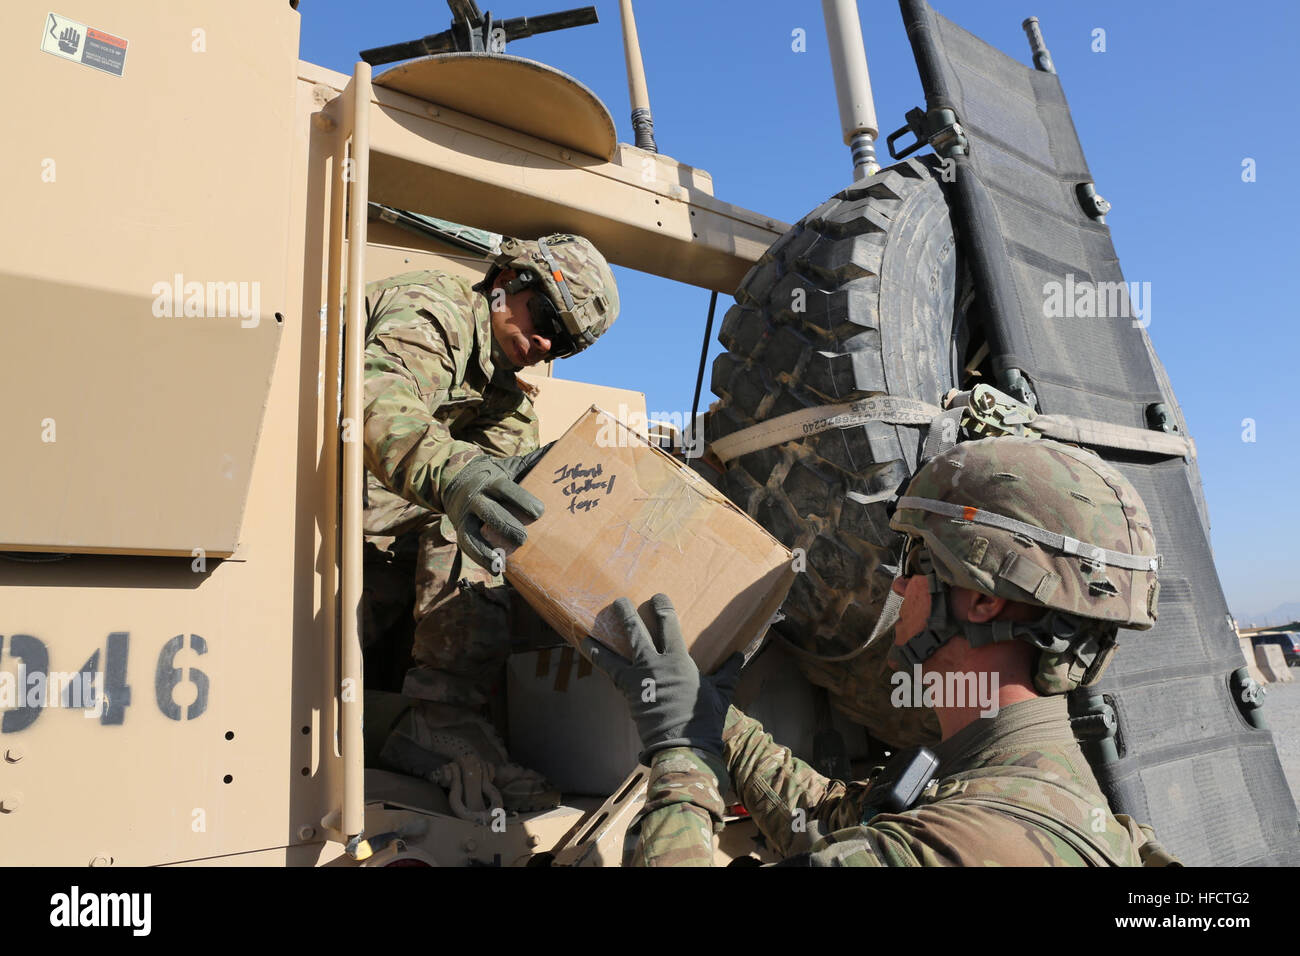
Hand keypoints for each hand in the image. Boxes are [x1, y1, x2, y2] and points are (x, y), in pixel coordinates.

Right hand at [442, 452, 545, 570]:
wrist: (454, 478)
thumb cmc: (493, 474)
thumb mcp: (510, 465)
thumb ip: (533, 461)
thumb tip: (561, 446)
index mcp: (491, 480)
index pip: (505, 488)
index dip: (521, 499)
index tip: (540, 512)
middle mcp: (476, 497)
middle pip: (489, 512)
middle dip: (506, 525)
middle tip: (524, 538)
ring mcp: (465, 515)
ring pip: (473, 533)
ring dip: (487, 548)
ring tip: (504, 561)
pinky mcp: (460, 530)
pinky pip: (467, 546)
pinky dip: (481, 558)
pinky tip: (496, 569)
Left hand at [582, 594, 743, 762]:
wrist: (683, 744)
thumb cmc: (703, 718)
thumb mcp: (720, 693)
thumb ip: (728, 672)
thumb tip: (740, 656)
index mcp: (678, 660)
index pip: (669, 625)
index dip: (662, 607)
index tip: (658, 597)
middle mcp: (654, 665)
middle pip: (636, 633)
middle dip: (627, 614)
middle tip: (619, 601)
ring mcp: (638, 679)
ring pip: (617, 652)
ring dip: (604, 637)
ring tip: (592, 626)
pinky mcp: (628, 692)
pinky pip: (609, 671)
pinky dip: (598, 658)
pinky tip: (588, 648)